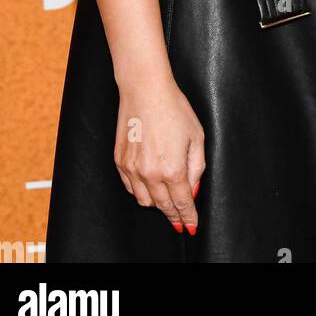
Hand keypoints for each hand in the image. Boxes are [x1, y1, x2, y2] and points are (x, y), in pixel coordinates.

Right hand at [114, 75, 205, 234]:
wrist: (144, 90)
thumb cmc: (174, 108)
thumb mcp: (196, 136)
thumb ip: (196, 167)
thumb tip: (192, 188)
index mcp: (172, 169)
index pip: (181, 203)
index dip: (187, 216)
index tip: (190, 225)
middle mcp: (150, 173)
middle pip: (163, 206)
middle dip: (174, 214)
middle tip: (180, 220)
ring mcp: (132, 169)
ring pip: (144, 201)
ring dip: (157, 202)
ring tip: (166, 196)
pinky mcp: (119, 162)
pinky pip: (130, 187)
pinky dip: (140, 190)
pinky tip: (149, 182)